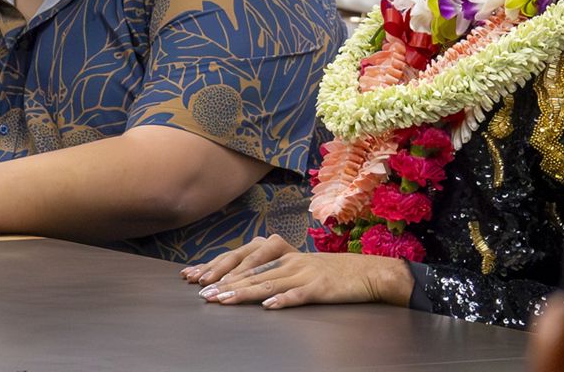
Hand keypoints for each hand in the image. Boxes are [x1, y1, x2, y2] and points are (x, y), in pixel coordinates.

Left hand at [185, 241, 412, 309]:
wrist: (366, 272)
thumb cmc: (330, 273)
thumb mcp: (299, 268)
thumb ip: (274, 273)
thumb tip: (244, 284)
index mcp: (281, 255)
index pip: (243, 261)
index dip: (219, 269)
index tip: (196, 278)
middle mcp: (289, 261)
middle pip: (250, 272)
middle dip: (224, 283)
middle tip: (202, 293)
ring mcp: (304, 273)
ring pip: (268, 283)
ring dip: (244, 292)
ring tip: (223, 300)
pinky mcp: (320, 287)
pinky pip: (298, 295)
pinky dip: (283, 300)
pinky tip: (269, 307)